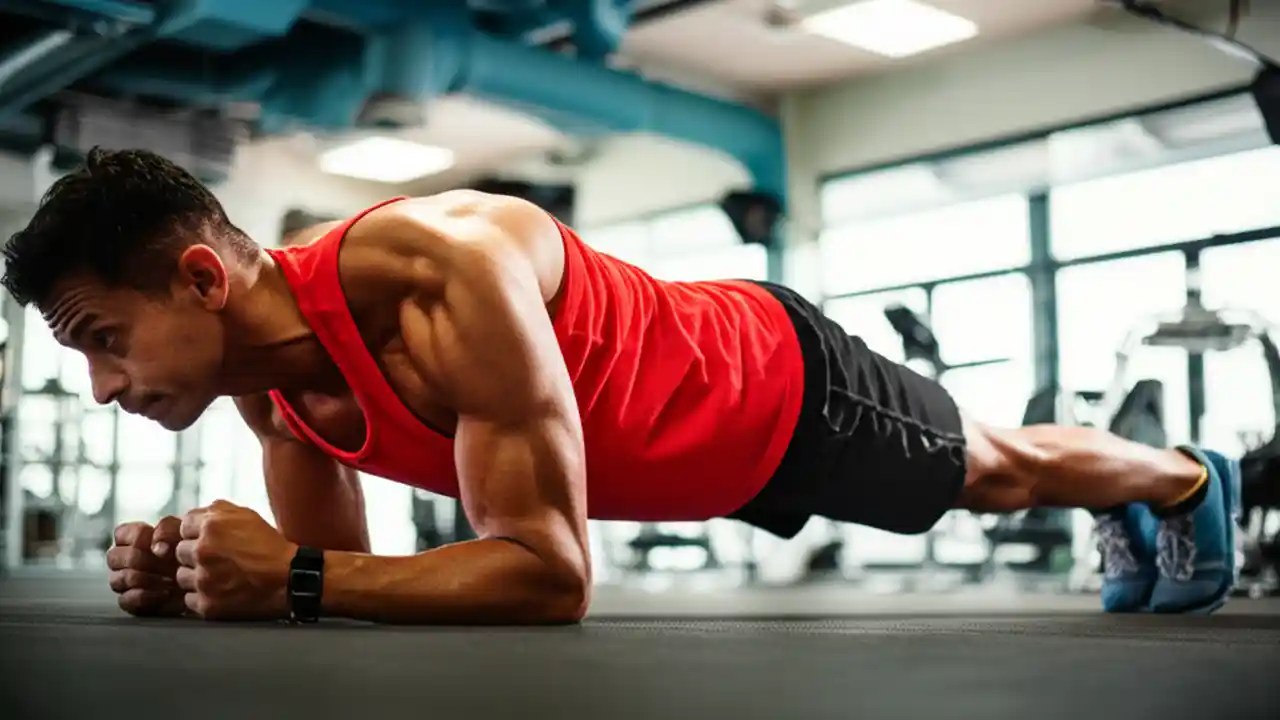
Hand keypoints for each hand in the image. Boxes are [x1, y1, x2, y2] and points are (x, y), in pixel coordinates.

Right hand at [107, 518, 183, 616]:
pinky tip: (165, 593)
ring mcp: (124, 581)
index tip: (156, 544)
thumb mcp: (184, 532)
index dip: (137, 537)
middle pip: (114, 558)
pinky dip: (146, 597)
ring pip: (117, 579)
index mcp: (133, 538)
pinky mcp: (131, 601)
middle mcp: (124, 560)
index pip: (120, 534)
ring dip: (144, 579)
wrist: (203, 578)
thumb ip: (168, 530)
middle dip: (139, 560)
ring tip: (169, 579)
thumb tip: (156, 547)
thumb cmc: (191, 551)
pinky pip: (125, 600)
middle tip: (163, 563)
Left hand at [174, 500, 296, 620]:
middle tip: (218, 560)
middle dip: (196, 555)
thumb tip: (195, 516)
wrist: (289, 579)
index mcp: (211, 525)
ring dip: (197, 577)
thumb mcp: (247, 516)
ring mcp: (203, 579)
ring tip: (220, 576)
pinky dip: (202, 597)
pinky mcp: (206, 604)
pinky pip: (189, 599)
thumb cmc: (270, 547)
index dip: (198, 533)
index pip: (184, 526)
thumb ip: (217, 510)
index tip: (212, 541)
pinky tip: (220, 591)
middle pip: (180, 552)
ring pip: (182, 576)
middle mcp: (203, 550)